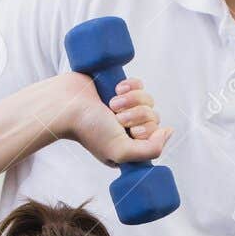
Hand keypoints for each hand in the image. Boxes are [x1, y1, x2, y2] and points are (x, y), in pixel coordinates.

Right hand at [58, 71, 172, 167]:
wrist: (66, 103)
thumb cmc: (89, 129)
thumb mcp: (121, 151)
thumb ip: (150, 150)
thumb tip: (168, 133)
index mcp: (128, 147)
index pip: (155, 135)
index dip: (146, 129)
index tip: (129, 130)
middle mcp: (127, 129)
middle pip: (153, 116)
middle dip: (136, 113)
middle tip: (116, 116)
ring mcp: (124, 109)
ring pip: (148, 99)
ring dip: (132, 99)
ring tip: (112, 103)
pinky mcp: (119, 90)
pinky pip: (139, 84)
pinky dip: (130, 85)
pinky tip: (116, 89)